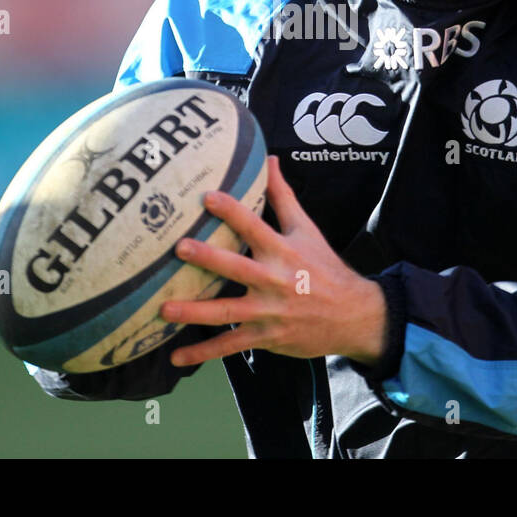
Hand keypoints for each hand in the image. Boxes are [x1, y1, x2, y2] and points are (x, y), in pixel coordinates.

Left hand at [161, 155, 387, 367]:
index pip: (255, 226)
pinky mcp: (265, 336)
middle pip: (237, 268)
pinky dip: (203, 353)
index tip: (206, 197)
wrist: (352, 315)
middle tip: (179, 248)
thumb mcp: (307, 229)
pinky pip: (230, 345)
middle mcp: (275, 280)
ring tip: (164, 309)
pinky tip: (176, 357)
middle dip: (208, 258)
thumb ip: (284, 196)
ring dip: (195, 312)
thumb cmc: (324, 267)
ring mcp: (269, 311)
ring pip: (227, 312)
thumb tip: (270, 159)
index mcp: (283, 250)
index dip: (232, 211)